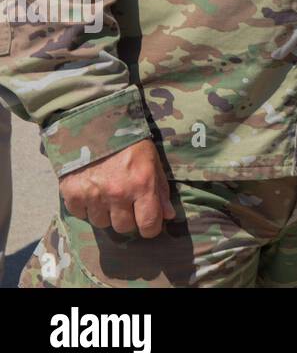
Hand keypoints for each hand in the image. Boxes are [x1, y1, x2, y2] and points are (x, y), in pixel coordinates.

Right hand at [58, 139, 175, 237]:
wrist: (95, 124)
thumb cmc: (130, 142)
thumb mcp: (153, 161)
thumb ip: (160, 189)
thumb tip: (168, 216)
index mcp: (141, 184)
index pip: (148, 224)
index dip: (151, 228)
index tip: (149, 224)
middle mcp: (117, 193)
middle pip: (124, 227)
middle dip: (128, 219)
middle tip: (127, 205)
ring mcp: (93, 195)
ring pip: (101, 223)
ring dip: (106, 213)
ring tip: (108, 195)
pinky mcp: (72, 194)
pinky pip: (81, 214)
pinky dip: (86, 207)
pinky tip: (91, 192)